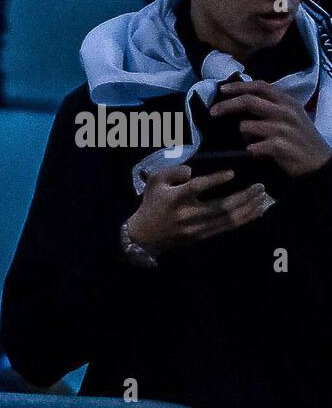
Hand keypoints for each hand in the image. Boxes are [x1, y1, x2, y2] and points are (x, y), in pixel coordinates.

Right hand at [126, 165, 270, 252]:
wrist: (146, 234)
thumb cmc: (152, 203)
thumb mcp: (154, 181)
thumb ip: (172, 171)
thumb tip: (192, 170)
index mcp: (176, 199)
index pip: (197, 188)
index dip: (215, 180)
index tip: (232, 173)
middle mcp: (188, 214)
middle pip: (221, 207)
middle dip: (244, 197)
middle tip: (260, 186)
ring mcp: (197, 228)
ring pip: (229, 219)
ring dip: (249, 208)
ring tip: (262, 197)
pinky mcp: (203, 236)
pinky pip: (228, 228)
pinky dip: (245, 219)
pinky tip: (256, 211)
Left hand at [212, 79, 331, 176]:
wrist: (318, 162)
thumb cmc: (300, 139)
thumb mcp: (290, 117)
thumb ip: (271, 107)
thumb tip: (241, 102)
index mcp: (287, 102)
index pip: (260, 86)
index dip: (239, 86)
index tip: (222, 89)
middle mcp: (285, 112)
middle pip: (248, 101)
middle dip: (226, 105)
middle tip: (211, 112)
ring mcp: (282, 128)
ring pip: (245, 126)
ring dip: (242, 136)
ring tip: (253, 142)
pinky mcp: (279, 146)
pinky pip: (251, 146)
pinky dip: (249, 150)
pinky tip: (256, 153)